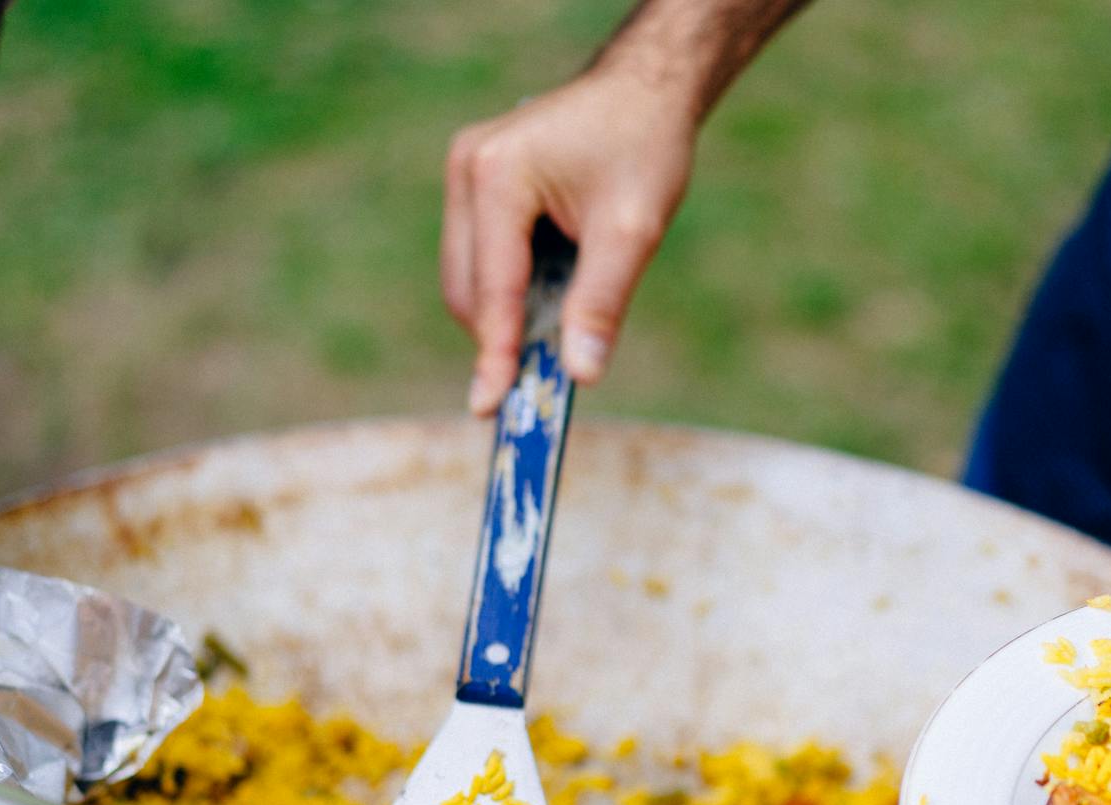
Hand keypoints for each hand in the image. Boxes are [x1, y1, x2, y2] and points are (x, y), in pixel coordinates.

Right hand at [443, 66, 697, 414]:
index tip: (490, 408)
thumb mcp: (633, 232)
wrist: (645, 90)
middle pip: (466, 288)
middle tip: (535, 386)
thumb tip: (579, 375)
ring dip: (505, 314)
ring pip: (467, 277)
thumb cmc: (644, 148)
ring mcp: (465, 172)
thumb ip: (601, 304)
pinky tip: (552, 294)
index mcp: (498, 175)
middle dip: (499, 337)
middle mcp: (467, 169)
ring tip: (558, 326)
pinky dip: (510, 290)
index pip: (493, 287)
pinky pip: (480, 257)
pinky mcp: (476, 182)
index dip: (496, 352)